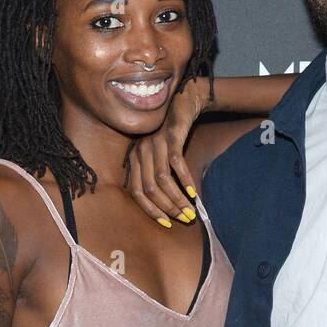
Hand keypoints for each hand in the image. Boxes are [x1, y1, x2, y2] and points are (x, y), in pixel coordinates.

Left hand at [127, 77, 208, 225]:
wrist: (181, 103)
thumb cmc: (170, 135)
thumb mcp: (157, 154)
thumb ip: (154, 174)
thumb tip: (164, 205)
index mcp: (134, 159)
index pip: (136, 192)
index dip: (151, 210)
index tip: (166, 223)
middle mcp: (140, 151)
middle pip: (150, 189)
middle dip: (167, 208)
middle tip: (184, 219)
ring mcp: (154, 144)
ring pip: (162, 180)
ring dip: (177, 199)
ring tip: (190, 211)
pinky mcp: (170, 137)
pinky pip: (176, 164)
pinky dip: (185, 181)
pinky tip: (193, 193)